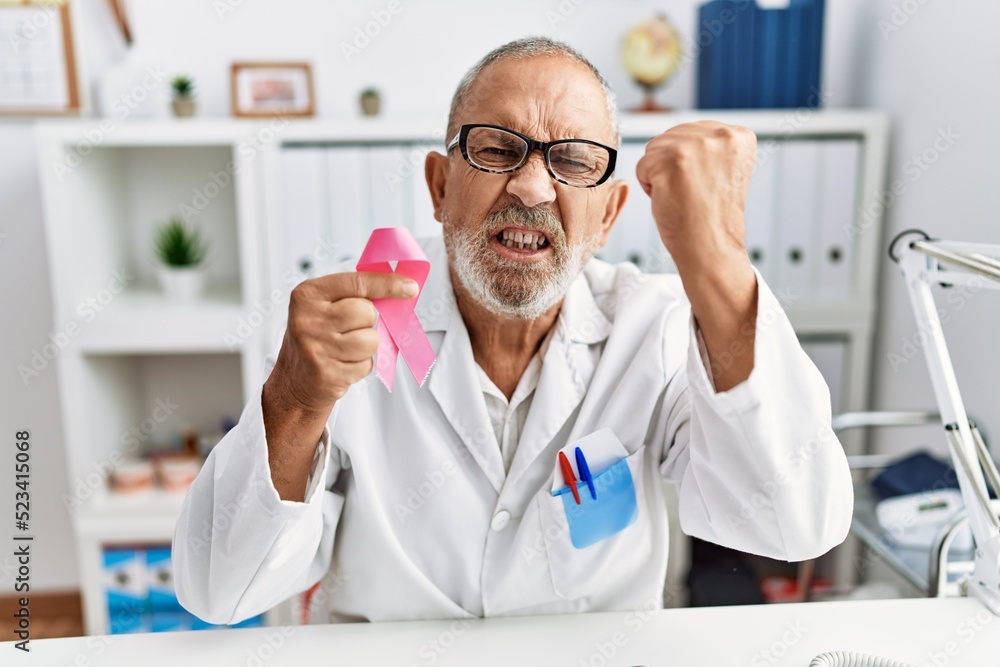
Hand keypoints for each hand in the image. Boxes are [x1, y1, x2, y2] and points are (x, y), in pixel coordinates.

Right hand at [267, 271, 417, 412]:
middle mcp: (307, 319)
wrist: (294, 380)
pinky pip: (366, 365)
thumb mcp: (324, 306)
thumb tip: (402, 287)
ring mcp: (315, 348)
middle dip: (368, 322)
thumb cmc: (317, 337)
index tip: (410, 287)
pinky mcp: (326, 373)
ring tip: (346, 349)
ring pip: (371, 340)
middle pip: (367, 312)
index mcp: (307, 294)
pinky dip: (361, 366)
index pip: (357, 283)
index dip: (388, 284)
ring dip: (366, 346)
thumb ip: (355, 294)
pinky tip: (343, 364)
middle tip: (350, 329)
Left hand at [635, 120, 756, 269]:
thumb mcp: (723, 170)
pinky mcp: (671, 159)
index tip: (708, 185)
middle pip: (672, 138)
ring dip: (661, 176)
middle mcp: (722, 134)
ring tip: (683, 195)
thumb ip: (709, 147)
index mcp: (740, 136)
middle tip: (694, 193)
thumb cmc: (712, 216)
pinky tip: (671, 199)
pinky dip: (649, 187)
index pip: (693, 133)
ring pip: (655, 150)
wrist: (711, 248)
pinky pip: (642, 166)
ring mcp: (695, 145)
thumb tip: (677, 134)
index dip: (692, 163)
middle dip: (674, 167)